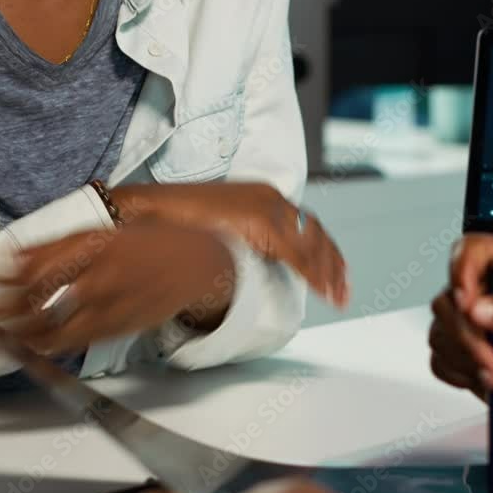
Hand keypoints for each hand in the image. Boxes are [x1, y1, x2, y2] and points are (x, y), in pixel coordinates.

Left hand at [0, 220, 234, 354]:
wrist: (203, 265)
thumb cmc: (154, 243)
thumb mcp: (110, 227)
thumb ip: (64, 243)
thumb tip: (16, 253)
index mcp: (95, 244)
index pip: (35, 264)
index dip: (1, 274)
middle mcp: (98, 277)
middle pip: (34, 300)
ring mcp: (108, 307)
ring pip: (48, 329)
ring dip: (12, 335)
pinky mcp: (116, 329)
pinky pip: (71, 343)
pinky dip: (41, 347)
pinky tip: (23, 347)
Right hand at [112, 183, 348, 307]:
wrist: (149, 213)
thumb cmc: (175, 223)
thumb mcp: (220, 228)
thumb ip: (243, 239)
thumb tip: (253, 260)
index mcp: (262, 196)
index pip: (304, 223)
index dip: (323, 250)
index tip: (334, 273)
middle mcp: (270, 197)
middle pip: (315, 232)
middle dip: (333, 264)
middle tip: (343, 291)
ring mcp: (267, 208)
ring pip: (311, 244)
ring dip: (327, 272)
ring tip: (337, 296)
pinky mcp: (260, 223)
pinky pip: (297, 254)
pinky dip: (314, 273)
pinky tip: (323, 291)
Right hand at [430, 234, 492, 432]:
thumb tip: (479, 308)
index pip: (474, 249)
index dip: (462, 267)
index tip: (468, 301)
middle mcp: (484, 294)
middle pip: (448, 299)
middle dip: (469, 338)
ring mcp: (468, 325)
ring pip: (440, 333)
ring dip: (469, 362)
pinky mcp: (458, 353)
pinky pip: (439, 360)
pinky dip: (461, 375)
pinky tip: (488, 379)